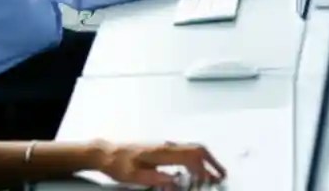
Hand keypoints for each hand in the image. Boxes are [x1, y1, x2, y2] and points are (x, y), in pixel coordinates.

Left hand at [94, 141, 225, 187]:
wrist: (106, 153)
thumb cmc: (117, 164)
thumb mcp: (133, 176)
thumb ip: (155, 179)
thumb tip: (175, 182)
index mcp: (161, 152)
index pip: (190, 157)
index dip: (203, 169)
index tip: (211, 180)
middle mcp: (166, 146)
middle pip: (197, 149)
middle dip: (212, 162)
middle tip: (222, 175)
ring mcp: (165, 146)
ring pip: (193, 149)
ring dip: (205, 160)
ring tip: (214, 174)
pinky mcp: (163, 149)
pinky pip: (185, 151)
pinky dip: (196, 160)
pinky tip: (196, 171)